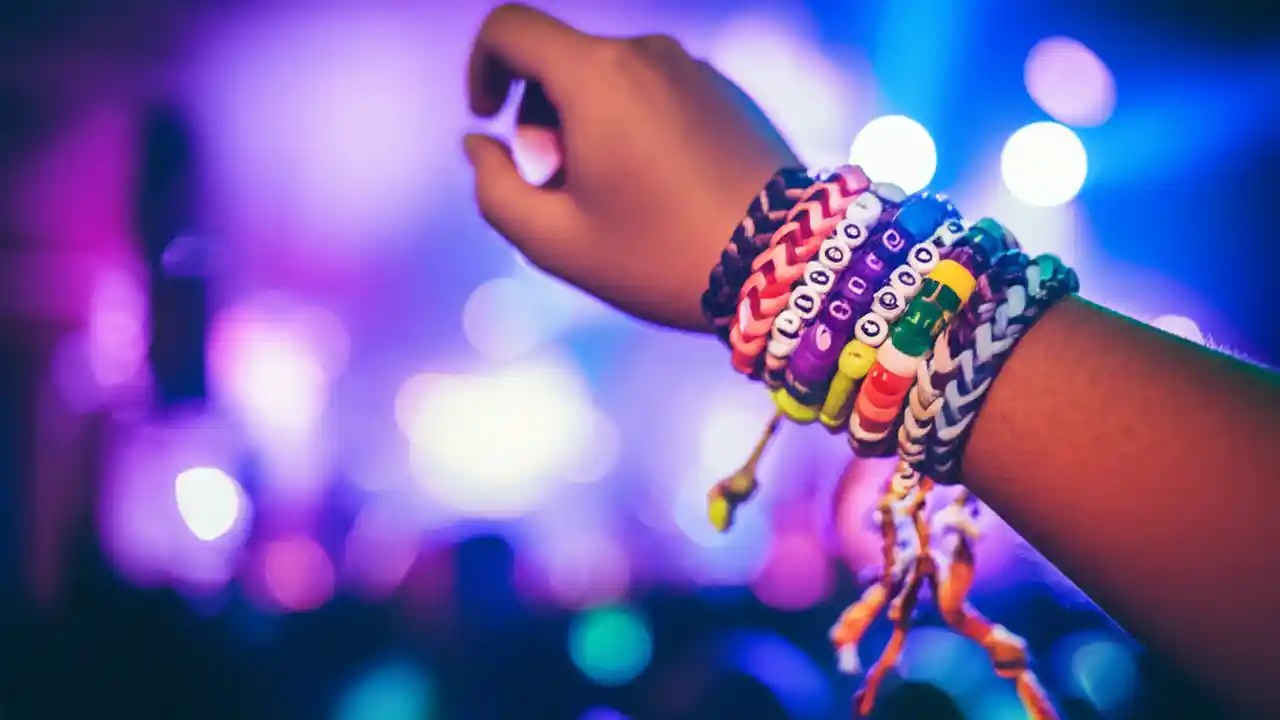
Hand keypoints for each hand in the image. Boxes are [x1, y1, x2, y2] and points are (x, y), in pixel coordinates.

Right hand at [465, 4, 799, 330]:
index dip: (481, 67)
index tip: (488, 118)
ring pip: (609, 80)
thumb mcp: (555, 241)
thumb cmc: (662, 256)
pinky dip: (634, 127)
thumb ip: (494, 188)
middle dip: (540, 119)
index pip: (508, 28)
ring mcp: (693, 68)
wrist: (784, 261)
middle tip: (562, 189)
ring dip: (588, 127)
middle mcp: (646, 53)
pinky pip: (655, 93)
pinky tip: (658, 193)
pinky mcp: (726, 91)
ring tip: (614, 200)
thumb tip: (480, 145)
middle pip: (560, 62)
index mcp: (595, 75)